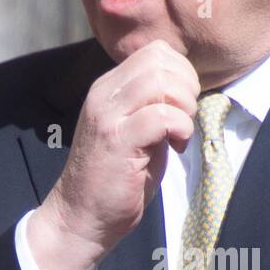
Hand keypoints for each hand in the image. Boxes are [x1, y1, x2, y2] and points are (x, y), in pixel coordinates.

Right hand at [40, 38, 199, 262]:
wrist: (81, 218)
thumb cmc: (115, 180)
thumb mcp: (137, 131)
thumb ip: (155, 105)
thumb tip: (188, 90)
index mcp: (109, 88)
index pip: (155, 52)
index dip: (182, 73)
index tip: (182, 107)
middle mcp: (104, 94)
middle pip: (160, 60)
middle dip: (187, 88)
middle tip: (184, 120)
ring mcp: (108, 115)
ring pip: (161, 81)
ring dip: (184, 107)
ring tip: (178, 134)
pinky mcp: (117, 140)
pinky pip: (161, 115)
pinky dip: (180, 129)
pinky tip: (176, 147)